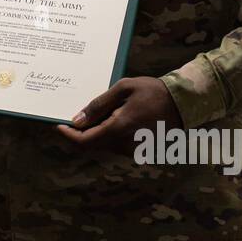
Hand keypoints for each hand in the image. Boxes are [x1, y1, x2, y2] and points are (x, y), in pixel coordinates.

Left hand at [56, 76, 182, 150]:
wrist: (183, 103)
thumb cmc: (152, 91)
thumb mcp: (123, 89)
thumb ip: (99, 105)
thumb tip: (77, 120)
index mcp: (119, 128)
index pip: (85, 141)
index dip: (69, 135)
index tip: (58, 125)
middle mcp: (125, 145)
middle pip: (93, 145)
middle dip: (81, 132)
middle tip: (74, 116)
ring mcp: (134, 150)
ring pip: (104, 145)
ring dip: (95, 133)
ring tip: (94, 114)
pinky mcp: (140, 151)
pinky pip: (116, 145)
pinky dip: (108, 134)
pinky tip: (111, 119)